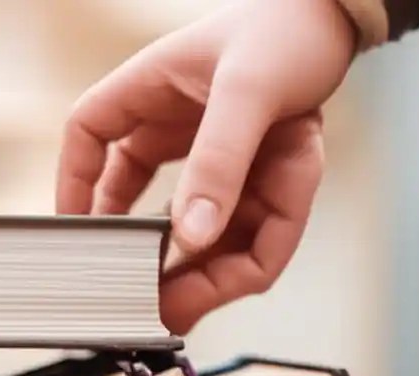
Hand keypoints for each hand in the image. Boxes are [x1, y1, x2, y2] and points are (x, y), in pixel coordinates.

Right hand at [56, 0, 355, 332]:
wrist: (345, 20)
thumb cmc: (291, 28)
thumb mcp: (249, 91)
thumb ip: (217, 163)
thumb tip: (189, 235)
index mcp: (152, 88)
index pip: (88, 134)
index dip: (73, 185)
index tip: (74, 232)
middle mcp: (175, 123)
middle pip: (140, 199)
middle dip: (149, 254)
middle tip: (150, 304)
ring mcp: (210, 152)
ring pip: (195, 222)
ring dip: (206, 265)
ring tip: (198, 305)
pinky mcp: (249, 172)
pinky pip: (244, 224)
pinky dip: (251, 248)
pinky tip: (249, 268)